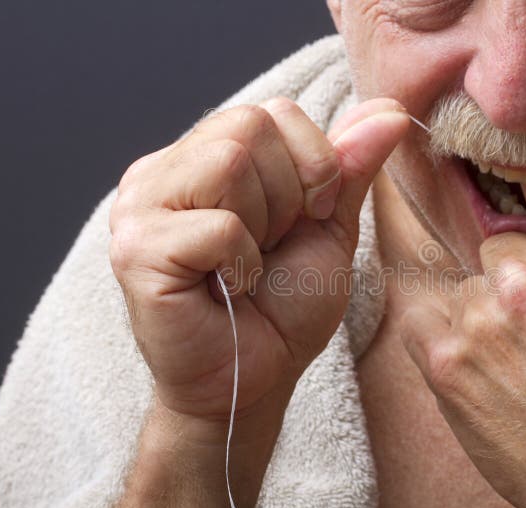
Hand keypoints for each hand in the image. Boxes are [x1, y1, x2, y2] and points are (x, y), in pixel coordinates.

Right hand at [109, 98, 408, 423]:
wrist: (254, 381)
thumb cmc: (285, 309)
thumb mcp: (329, 229)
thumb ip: (349, 167)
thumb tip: (391, 109)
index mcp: (204, 158)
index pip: (273, 112)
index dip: (312, 166)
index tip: (307, 221)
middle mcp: (163, 171)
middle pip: (249, 126)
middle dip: (288, 198)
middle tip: (270, 249)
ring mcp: (139, 207)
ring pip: (228, 162)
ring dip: (263, 227)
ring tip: (245, 266)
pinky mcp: (135, 250)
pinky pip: (217, 226)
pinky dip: (242, 264)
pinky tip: (227, 289)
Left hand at [401, 172, 525, 507]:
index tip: (524, 198)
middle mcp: (525, 281)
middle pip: (497, 244)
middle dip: (512, 272)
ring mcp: (480, 321)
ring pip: (463, 288)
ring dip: (479, 312)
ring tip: (505, 358)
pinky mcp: (445, 364)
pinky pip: (418, 320)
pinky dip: (433, 333)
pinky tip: (457, 356)